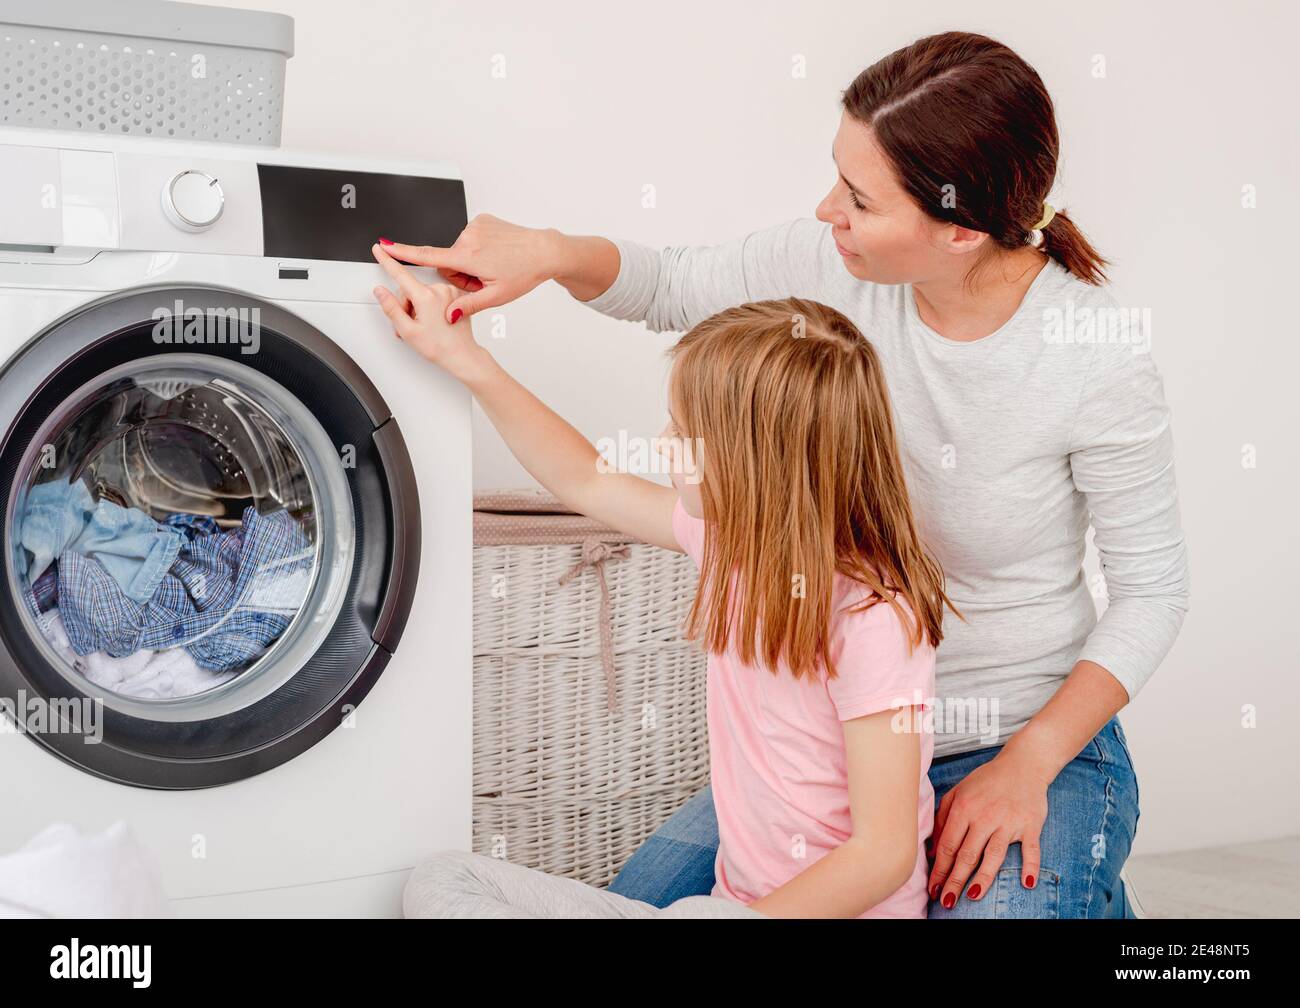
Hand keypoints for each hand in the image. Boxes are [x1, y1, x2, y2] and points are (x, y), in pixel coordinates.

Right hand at [371, 244, 483, 380]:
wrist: (463, 355)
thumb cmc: (441, 347)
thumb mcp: (408, 331)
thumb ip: (391, 308)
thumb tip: (380, 291)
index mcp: (427, 297)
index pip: (401, 274)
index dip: (387, 260)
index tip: (379, 248)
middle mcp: (441, 289)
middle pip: (411, 288)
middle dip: (407, 305)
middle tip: (412, 324)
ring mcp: (451, 290)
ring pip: (423, 291)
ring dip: (419, 305)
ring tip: (425, 323)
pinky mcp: (457, 293)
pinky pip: (436, 292)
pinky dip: (431, 303)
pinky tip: (435, 318)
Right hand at [377, 213, 558, 322]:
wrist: (545, 250)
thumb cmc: (524, 272)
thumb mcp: (496, 296)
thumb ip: (468, 306)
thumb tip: (449, 315)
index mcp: (467, 256)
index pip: (427, 256)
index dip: (402, 252)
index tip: (384, 245)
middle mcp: (468, 237)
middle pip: (449, 261)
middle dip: (461, 274)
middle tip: (484, 281)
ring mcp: (475, 226)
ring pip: (460, 251)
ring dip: (471, 262)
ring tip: (494, 267)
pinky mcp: (482, 219)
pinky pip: (471, 239)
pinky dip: (479, 249)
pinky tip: (496, 254)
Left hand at [927, 746, 1050, 907]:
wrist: (1023, 765)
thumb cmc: (986, 781)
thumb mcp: (958, 793)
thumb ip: (942, 819)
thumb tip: (933, 852)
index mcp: (964, 808)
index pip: (948, 845)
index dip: (939, 869)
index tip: (933, 888)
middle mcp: (985, 816)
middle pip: (967, 854)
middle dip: (954, 880)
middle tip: (947, 901)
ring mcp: (1009, 822)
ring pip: (994, 855)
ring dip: (983, 878)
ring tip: (971, 897)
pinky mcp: (1030, 825)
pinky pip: (1031, 849)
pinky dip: (1031, 866)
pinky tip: (1027, 883)